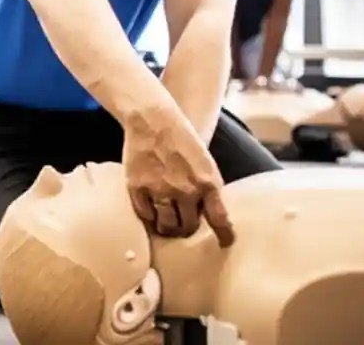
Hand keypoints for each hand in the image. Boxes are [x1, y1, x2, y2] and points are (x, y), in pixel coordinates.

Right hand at [121, 102, 233, 246]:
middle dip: (187, 229)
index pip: (220, 219)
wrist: (153, 121)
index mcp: (208, 183)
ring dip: (168, 229)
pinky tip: (152, 212)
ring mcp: (160, 190)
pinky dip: (149, 217)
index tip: (226, 242)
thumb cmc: (182, 139)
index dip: (225, 235)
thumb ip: (207, 188)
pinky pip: (145, 215)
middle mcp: (185, 190)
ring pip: (166, 226)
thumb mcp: (205, 162)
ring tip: (166, 225)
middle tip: (183, 226)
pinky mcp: (137, 188)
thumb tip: (206, 214)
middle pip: (188, 226)